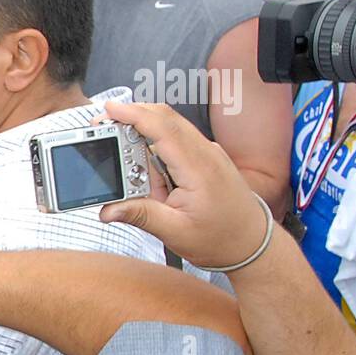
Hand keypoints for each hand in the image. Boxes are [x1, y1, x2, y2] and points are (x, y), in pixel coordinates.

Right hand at [96, 102, 269, 270]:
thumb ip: (140, 215)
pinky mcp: (205, 159)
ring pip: (170, 128)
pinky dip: (154, 144)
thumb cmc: (220, 239)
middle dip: (131, 116)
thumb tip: (107, 209)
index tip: (109, 109)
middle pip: (165, 119)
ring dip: (141, 132)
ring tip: (118, 153)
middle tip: (102, 127)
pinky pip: (176, 141)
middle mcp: (205, 154)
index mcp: (199, 169)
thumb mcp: (175, 232)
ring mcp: (207, 154)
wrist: (253, 244)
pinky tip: (142, 165)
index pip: (163, 129)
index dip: (134, 115)